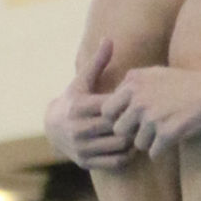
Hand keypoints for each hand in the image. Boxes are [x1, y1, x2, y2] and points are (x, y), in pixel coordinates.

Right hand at [44, 39, 136, 170]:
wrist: (52, 128)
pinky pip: (115, 161)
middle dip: (133, 122)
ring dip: (134, 139)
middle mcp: (78, 129)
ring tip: (142, 130)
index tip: (139, 101)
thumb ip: (98, 62)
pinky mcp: (85, 162)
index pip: (113, 106)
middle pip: (118, 126)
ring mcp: (81, 148)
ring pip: (119, 145)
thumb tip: (109, 39)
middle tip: (148, 117)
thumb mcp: (83, 80)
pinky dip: (127, 154)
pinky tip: (132, 145)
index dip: (129, 104)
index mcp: (79, 107)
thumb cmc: (74, 99)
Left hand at [101, 66, 200, 156]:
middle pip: (119, 130)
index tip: (131, 119)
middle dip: (131, 133)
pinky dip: (161, 150)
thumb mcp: (154, 72)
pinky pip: (154, 152)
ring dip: (148, 142)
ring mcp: (152, 117)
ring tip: (163, 133)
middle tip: (146, 130)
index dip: (117, 118)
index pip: (107, 110)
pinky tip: (171, 140)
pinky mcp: (166, 133)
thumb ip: (132, 82)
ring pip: (137, 143)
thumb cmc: (184, 83)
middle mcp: (138, 99)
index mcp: (133, 83)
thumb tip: (112, 95)